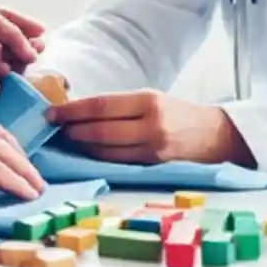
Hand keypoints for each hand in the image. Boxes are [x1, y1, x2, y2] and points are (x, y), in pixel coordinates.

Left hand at [45, 89, 254, 165]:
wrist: (215, 136)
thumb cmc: (178, 113)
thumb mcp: (152, 99)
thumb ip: (120, 106)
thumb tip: (79, 110)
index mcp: (148, 101)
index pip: (101, 106)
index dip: (72, 111)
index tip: (51, 112)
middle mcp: (150, 125)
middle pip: (100, 130)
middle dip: (72, 130)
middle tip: (53, 127)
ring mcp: (152, 149)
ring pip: (105, 151)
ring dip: (81, 146)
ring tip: (66, 139)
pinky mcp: (152, 167)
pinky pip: (117, 162)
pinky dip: (98, 157)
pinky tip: (86, 152)